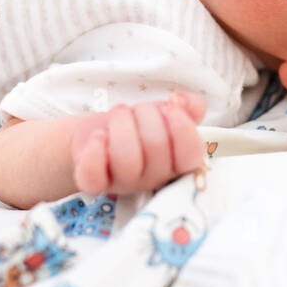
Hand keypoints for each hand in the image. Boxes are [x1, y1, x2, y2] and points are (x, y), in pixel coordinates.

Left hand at [70, 92, 206, 194]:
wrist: (99, 132)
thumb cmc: (139, 125)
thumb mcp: (168, 112)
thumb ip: (190, 106)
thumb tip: (179, 102)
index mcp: (178, 163)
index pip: (191, 155)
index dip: (182, 127)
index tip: (170, 109)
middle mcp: (154, 178)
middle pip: (157, 148)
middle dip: (146, 115)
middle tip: (137, 111)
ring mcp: (124, 184)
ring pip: (127, 161)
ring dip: (121, 125)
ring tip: (118, 117)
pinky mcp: (95, 183)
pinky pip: (94, 175)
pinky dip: (95, 151)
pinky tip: (99, 137)